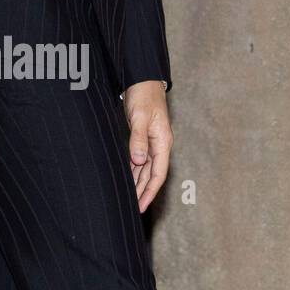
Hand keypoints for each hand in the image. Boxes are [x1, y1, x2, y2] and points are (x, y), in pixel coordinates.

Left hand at [122, 79, 171, 212]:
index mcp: (163, 142)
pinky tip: (127, 178)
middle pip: (152, 175)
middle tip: (132, 209)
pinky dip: (134, 170)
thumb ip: (138, 139)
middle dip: (143, 192)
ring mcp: (152, 142)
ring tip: (129, 198)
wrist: (143, 80)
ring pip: (145, 169)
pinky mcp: (144, 137)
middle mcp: (159, 145)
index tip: (141, 206)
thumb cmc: (143, 96)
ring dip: (138, 183)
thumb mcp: (139, 117)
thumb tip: (139, 162)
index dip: (149, 192)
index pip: (158, 174)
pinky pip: (140, 159)